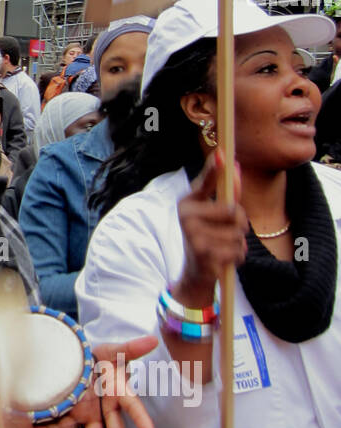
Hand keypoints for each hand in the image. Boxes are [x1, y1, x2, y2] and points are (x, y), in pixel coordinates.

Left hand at [43, 335, 157, 427]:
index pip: (133, 406)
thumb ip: (129, 348)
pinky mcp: (71, 416)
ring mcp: (88, 414)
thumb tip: (151, 340)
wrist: (73, 358)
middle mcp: (105, 408)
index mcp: (118, 393)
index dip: (141, 417)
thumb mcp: (111, 350)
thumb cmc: (96, 357)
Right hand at [177, 151, 248, 298]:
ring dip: (238, 243)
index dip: (214, 168)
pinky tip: (222, 259)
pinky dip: (236, 257)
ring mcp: (192, 233)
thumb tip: (234, 164)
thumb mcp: (216, 213)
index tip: (222, 154)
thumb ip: (226, 190)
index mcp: (188, 201)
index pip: (205, 181)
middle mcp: (186, 214)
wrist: (196, 273)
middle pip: (234, 210)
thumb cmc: (208, 237)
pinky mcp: (202, 251)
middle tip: (228, 233)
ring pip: (238, 233)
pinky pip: (237, 249)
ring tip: (223, 248)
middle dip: (241, 224)